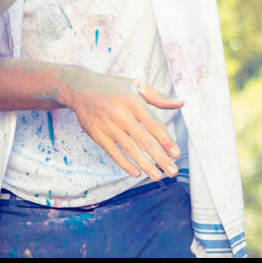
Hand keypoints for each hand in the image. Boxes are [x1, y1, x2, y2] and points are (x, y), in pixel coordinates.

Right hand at [61, 69, 184, 180]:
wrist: (81, 88)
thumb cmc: (113, 87)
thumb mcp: (137, 86)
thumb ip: (159, 98)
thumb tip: (181, 103)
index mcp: (134, 103)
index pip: (154, 125)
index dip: (166, 141)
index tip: (176, 154)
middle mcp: (122, 116)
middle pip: (145, 141)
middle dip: (160, 158)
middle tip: (172, 171)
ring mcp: (109, 127)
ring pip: (130, 150)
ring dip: (145, 165)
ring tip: (157, 176)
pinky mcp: (98, 135)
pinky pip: (114, 153)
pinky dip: (125, 164)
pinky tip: (136, 173)